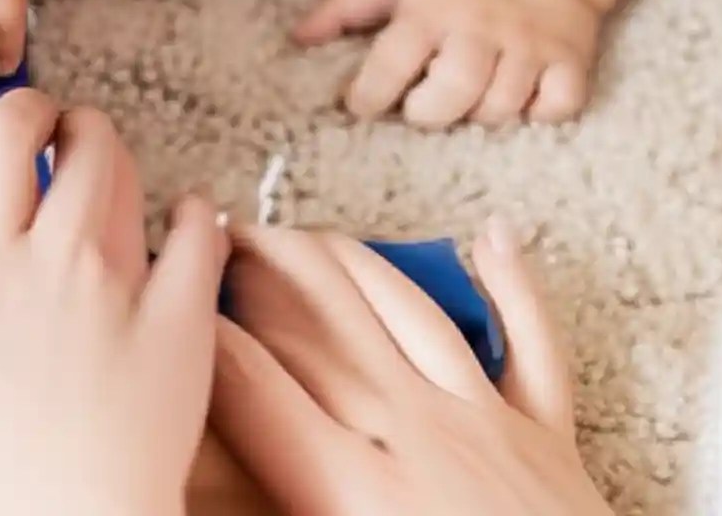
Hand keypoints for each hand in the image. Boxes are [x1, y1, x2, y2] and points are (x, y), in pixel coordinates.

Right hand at [0, 89, 229, 515]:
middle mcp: (9, 256)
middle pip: (8, 130)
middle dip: (6, 110)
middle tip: (5, 133)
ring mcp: (97, 273)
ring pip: (103, 156)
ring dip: (91, 140)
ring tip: (82, 158)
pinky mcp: (170, 304)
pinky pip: (197, 232)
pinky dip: (195, 216)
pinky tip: (183, 218)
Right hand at [211, 218, 611, 515]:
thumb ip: (259, 514)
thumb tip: (193, 496)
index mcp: (349, 485)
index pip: (253, 379)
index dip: (205, 330)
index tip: (176, 298)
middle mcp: (412, 432)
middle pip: (320, 321)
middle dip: (264, 266)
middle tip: (226, 241)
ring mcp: (484, 420)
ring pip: (404, 308)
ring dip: (348, 261)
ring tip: (305, 234)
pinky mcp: (544, 431)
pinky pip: (531, 339)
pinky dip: (513, 285)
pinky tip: (490, 237)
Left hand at [296, 0, 599, 127]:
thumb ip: (344, 9)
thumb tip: (296, 40)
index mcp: (431, 10)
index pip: (390, 65)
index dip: (366, 97)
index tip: (362, 105)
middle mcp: (480, 28)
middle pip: (452, 92)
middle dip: (427, 113)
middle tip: (421, 106)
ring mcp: (529, 46)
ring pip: (501, 108)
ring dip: (479, 115)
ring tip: (469, 99)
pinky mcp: (570, 60)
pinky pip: (557, 107)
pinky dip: (538, 114)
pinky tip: (521, 100)